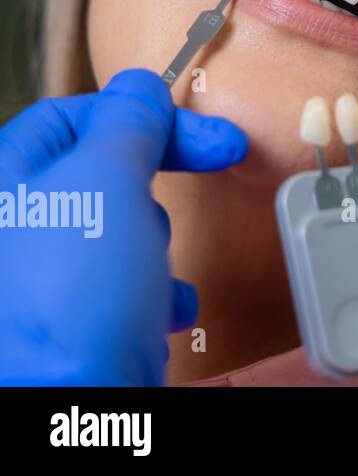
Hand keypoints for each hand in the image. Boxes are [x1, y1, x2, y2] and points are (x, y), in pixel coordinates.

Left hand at [0, 69, 246, 384]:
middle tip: (201, 183)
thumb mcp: (107, 181)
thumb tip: (141, 87)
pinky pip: (119, 291)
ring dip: (154, 246)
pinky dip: (151, 296)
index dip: (143, 116)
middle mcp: (10, 230)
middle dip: (152, 185)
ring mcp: (34, 285)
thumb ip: (127, 124)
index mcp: (4, 182)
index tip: (204, 134)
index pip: (70, 116)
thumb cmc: (68, 299)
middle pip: (96, 175)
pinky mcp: (67, 329)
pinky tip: (161, 311)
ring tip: (159, 267)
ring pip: (114, 234)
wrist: (65, 405)